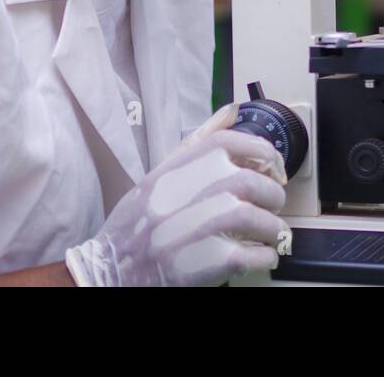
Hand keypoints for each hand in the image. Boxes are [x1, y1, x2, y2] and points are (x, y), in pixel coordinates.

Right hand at [65, 103, 289, 285]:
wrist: (109, 270)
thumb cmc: (135, 225)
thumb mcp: (158, 176)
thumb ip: (196, 146)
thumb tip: (231, 112)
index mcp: (175, 169)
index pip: (229, 143)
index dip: (262, 152)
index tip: (274, 168)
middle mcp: (185, 193)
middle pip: (251, 183)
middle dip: (272, 196)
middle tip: (273, 207)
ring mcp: (195, 227)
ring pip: (256, 218)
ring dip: (272, 228)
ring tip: (271, 235)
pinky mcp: (204, 263)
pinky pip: (252, 256)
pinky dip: (264, 256)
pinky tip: (260, 257)